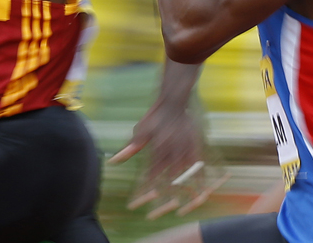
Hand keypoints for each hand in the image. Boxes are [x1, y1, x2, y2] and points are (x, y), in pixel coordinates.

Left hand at [108, 102, 228, 218]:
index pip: (151, 174)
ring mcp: (185, 149)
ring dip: (179, 189)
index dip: (146, 188)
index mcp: (157, 149)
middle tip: (158, 209)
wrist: (174, 102)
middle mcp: (172, 152)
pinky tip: (198, 189)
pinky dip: (197, 177)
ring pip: (183, 174)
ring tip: (177, 204)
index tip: (141, 200)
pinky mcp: (196, 146)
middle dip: (162, 194)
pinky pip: (198, 166)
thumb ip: (131, 148)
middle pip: (167, 178)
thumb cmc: (155, 116)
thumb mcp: (141, 130)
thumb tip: (114, 159)